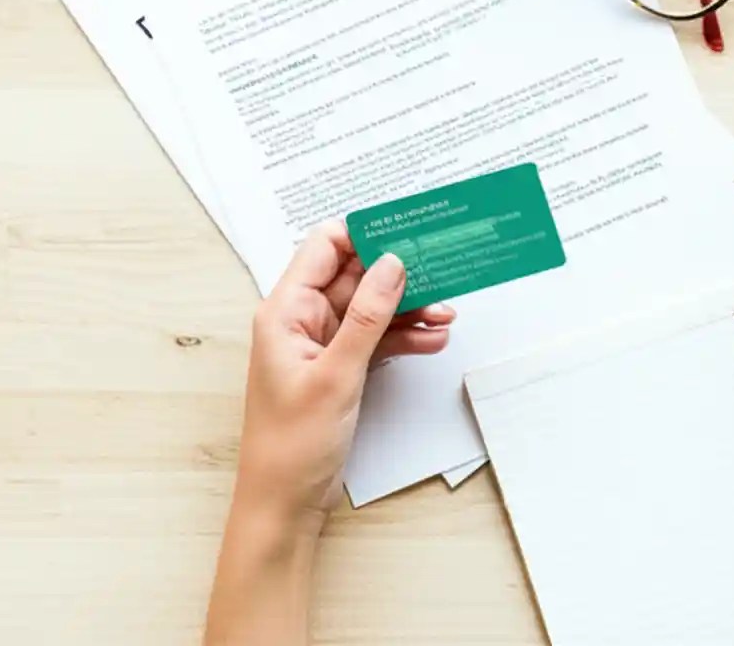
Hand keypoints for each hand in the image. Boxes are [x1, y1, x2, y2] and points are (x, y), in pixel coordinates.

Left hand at [237, 221, 454, 530]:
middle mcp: (302, 320)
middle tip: (442, 267)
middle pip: (356, 276)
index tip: (408, 231)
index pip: (325, 248)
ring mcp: (323, 345)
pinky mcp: (341, 368)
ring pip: (372, 309)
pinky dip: (404, 337)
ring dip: (409, 308)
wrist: (285, 503)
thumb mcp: (337, 374)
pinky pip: (377, 339)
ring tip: (447, 314)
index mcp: (285, 311)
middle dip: (399, 273)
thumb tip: (392, 263)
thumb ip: (368, 316)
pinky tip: (433, 340)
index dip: (365, 235)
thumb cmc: (292, 444)